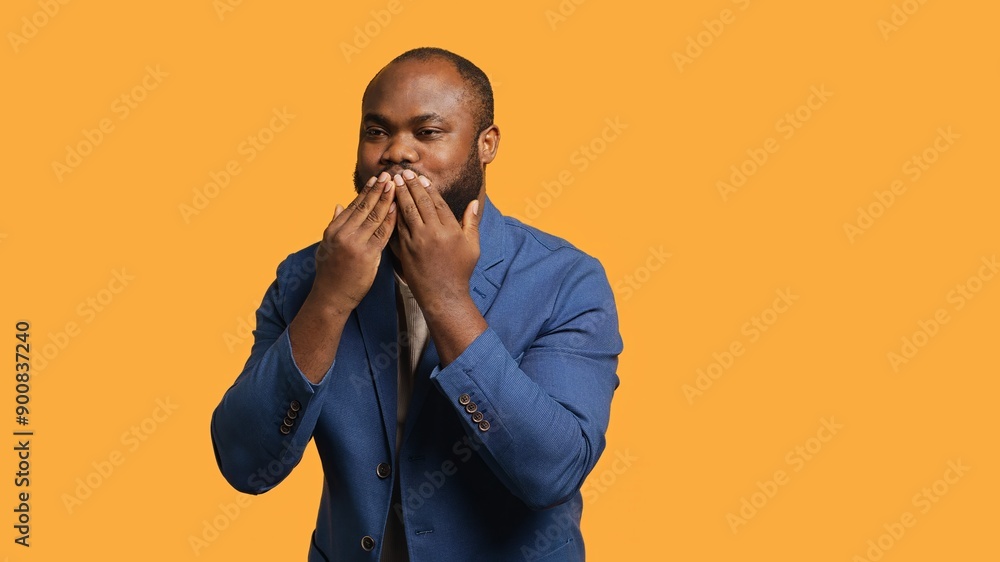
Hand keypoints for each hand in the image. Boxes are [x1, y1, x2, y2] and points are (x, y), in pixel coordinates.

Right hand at [311, 172, 396, 312]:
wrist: (331, 296)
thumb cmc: (330, 273)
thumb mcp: (326, 246)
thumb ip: (334, 224)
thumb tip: (338, 204)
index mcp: (334, 230)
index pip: (354, 206)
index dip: (366, 192)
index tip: (376, 180)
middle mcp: (343, 234)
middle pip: (365, 207)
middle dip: (378, 190)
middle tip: (389, 175)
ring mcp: (355, 244)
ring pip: (374, 217)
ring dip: (386, 200)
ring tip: (395, 186)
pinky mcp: (367, 256)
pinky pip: (382, 233)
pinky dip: (390, 220)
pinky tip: (398, 209)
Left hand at [392, 169, 480, 312]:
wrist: (443, 296)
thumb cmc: (460, 272)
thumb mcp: (472, 247)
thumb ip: (471, 223)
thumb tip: (473, 203)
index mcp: (449, 230)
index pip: (436, 201)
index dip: (427, 187)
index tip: (420, 177)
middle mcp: (432, 233)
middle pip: (419, 202)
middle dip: (409, 185)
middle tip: (402, 173)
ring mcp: (416, 242)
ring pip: (405, 212)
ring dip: (398, 195)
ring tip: (392, 182)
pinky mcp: (404, 251)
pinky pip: (396, 228)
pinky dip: (392, 214)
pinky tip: (388, 205)